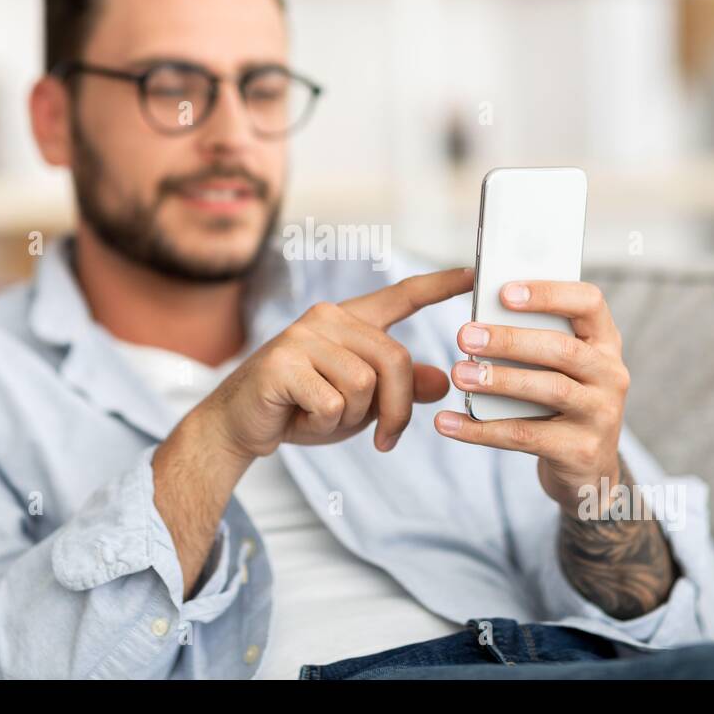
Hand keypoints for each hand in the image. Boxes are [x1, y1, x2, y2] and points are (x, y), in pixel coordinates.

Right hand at [194, 267, 473, 461]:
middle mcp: (328, 318)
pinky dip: (323, 425)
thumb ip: (399, 389)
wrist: (241, 424)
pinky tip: (299, 418)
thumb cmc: (302, 408)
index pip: (401, 297)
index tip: (472, 274)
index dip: (439, 287)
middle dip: (397, 409)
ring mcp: (303, 336)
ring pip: (364, 385)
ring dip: (349, 419)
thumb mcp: (360, 403)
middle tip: (386, 439)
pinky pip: (331, 404)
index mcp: (350, 323)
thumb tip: (441, 381)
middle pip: (395, 360)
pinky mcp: (283, 362)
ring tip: (319, 417)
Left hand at [434, 280, 629, 511]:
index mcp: (604, 341)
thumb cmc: (562, 401)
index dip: (548, 294)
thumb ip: (534, 341)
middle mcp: (611, 374)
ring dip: (499, 381)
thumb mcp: (559, 366)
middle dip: (510, 341)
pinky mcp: (581, 451)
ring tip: (459, 374)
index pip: (588, 302)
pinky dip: (482, 429)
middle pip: (563, 349)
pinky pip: (525, 435)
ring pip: (549, 390)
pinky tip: (448, 422)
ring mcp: (601, 414)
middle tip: (465, 336)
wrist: (589, 468)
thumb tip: (478, 324)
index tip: (503, 293)